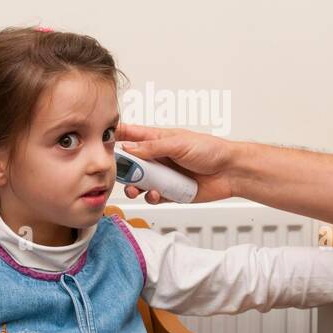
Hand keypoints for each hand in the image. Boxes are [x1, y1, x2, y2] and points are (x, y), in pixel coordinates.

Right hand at [115, 123, 237, 203]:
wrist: (231, 172)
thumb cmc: (211, 150)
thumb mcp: (178, 143)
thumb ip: (152, 147)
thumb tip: (129, 147)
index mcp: (159, 139)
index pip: (131, 134)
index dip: (115, 137)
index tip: (102, 143)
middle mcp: (159, 157)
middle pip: (131, 163)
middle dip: (123, 169)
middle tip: (121, 174)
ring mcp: (164, 175)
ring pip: (140, 182)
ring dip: (135, 187)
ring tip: (137, 189)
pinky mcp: (171, 192)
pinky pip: (154, 196)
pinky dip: (152, 197)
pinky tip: (156, 194)